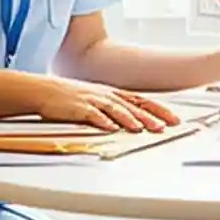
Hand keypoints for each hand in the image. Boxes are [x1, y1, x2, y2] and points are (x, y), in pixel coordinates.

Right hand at [36, 77, 181, 132]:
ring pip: (116, 109)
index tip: (174, 119)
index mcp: (113, 94)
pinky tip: (111, 128)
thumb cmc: (70, 98)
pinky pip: (92, 114)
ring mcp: (93, 100)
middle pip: (133, 105)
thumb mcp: (97, 100)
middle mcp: (106, 95)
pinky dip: (103, 121)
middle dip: (151, 116)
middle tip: (165, 126)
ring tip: (142, 128)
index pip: (142, 100)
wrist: (44, 91)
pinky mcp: (78, 108)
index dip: (159, 109)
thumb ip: (114, 110)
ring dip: (130, 118)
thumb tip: (134, 121)